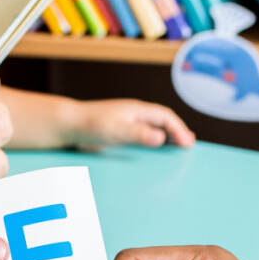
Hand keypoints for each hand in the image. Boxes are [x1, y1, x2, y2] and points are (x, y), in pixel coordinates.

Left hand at [65, 98, 194, 150]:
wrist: (69, 125)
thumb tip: (161, 138)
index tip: (187, 144)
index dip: (179, 129)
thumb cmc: (91, 125)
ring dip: (167, 136)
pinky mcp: (120, 131)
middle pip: (163, 120)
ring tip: (178, 147)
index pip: (165, 117)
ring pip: (154, 127)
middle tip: (189, 144)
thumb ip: (139, 134)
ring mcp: (127, 121)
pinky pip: (143, 134)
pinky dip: (154, 140)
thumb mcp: (117, 131)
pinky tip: (154, 149)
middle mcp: (135, 114)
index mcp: (137, 110)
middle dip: (177, 131)